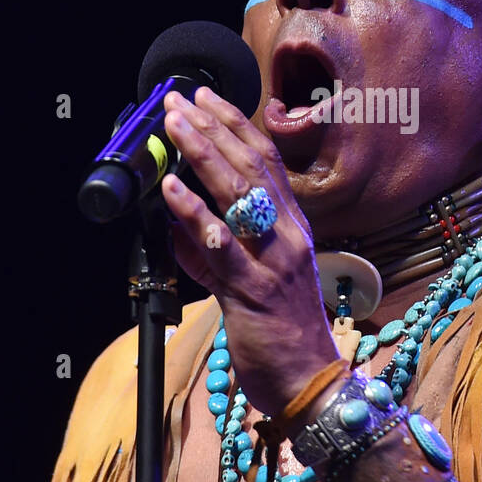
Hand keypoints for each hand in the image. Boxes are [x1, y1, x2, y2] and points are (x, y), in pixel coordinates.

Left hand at [160, 87, 340, 416]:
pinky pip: (219, 245)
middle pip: (251, 167)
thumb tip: (179, 220)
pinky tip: (171, 189)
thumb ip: (217, 249)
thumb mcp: (254, 278)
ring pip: (238, 195)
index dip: (236, 124)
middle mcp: (287, 235)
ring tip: (174, 126)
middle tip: (180, 100)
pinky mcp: (253, 291)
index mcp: (292, 228)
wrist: (310, 383)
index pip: (266, 161)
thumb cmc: (283, 332)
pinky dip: (193, 212)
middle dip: (213, 127)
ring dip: (202, 155)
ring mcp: (272, 260)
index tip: (207, 98)